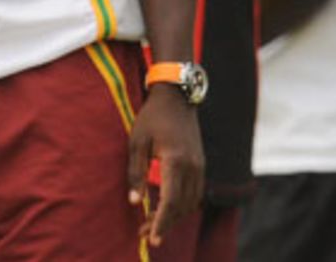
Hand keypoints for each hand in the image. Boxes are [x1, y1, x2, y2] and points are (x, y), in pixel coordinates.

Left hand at [127, 85, 202, 246]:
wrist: (177, 97)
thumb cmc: (153, 117)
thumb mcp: (137, 141)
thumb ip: (136, 172)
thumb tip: (135, 202)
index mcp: (175, 160)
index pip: (171, 201)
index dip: (161, 222)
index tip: (151, 238)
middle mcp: (192, 166)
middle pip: (182, 207)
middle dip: (164, 224)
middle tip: (144, 234)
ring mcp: (199, 165)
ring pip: (190, 202)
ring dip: (173, 216)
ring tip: (152, 222)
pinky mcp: (200, 163)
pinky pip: (195, 192)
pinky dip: (182, 205)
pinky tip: (166, 207)